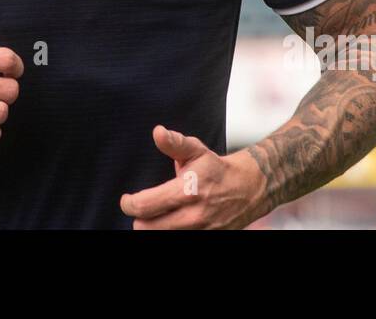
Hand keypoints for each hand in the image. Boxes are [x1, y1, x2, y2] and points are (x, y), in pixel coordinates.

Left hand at [119, 125, 261, 228]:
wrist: (247, 189)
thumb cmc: (216, 169)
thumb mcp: (195, 150)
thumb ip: (174, 143)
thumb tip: (158, 132)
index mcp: (187, 190)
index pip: (145, 205)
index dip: (129, 204)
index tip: (127, 199)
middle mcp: (193, 215)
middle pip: (147, 228)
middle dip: (139, 218)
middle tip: (142, 209)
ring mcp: (200, 231)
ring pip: (160, 238)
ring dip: (153, 227)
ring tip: (155, 216)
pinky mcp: (207, 239)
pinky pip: (177, 242)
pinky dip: (168, 233)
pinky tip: (168, 223)